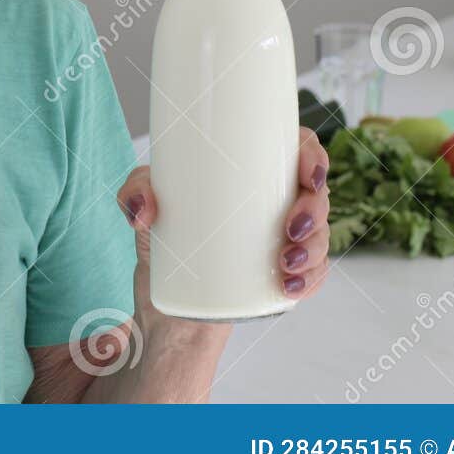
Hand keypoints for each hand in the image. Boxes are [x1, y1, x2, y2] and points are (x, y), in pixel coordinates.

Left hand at [117, 125, 331, 309]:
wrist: (167, 303)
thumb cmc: (165, 238)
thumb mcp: (142, 205)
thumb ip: (133, 194)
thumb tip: (143, 210)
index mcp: (253, 173)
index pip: (297, 150)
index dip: (313, 157)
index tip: (307, 176)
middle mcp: (275, 203)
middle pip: (316, 195)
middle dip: (314, 211)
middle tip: (290, 229)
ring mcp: (284, 242)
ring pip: (319, 236)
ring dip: (315, 250)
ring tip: (287, 264)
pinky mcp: (284, 277)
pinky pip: (313, 276)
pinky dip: (311, 281)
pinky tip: (292, 287)